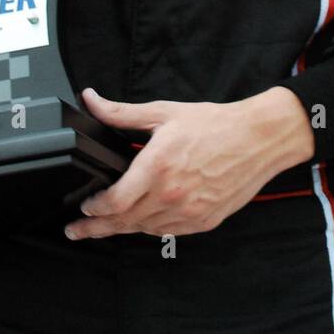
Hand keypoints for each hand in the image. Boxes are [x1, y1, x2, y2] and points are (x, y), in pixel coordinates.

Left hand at [64, 86, 313, 238]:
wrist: (257, 139)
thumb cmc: (214, 124)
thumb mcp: (164, 112)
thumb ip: (122, 113)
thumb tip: (91, 101)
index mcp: (157, 167)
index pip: (114, 201)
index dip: (94, 209)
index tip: (83, 207)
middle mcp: (171, 194)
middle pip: (123, 221)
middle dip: (95, 228)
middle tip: (76, 232)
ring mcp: (188, 212)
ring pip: (145, 229)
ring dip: (122, 229)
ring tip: (104, 228)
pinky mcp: (204, 221)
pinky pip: (168, 231)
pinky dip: (150, 228)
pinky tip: (141, 222)